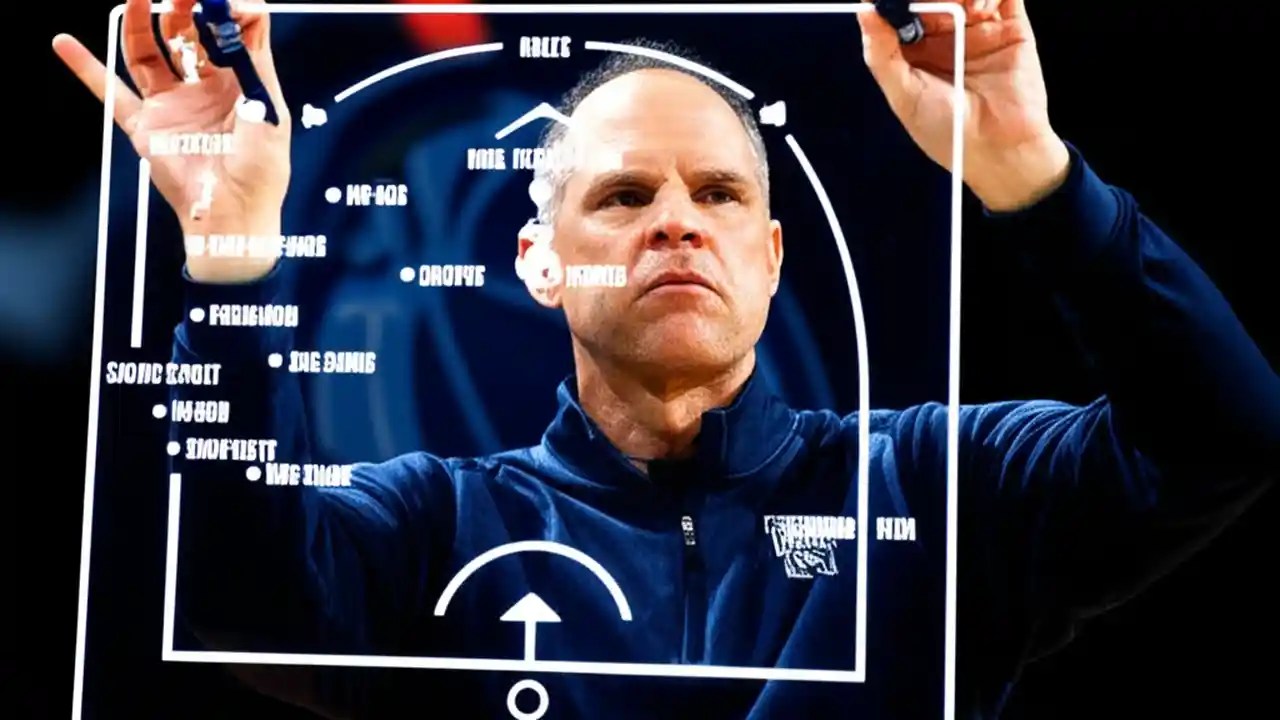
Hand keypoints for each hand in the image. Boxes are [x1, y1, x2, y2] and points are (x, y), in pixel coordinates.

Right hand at [53, 0, 290, 281]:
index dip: (226, 7)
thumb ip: (252, 61)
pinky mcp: (146, 125)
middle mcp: (207, 88)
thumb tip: (238, 12)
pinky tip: (65, 43)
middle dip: (180, 6)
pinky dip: (87, 68)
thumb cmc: (261, 171)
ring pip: (149, 52)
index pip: (234, 30)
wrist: (233, 217)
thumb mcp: (268, 109)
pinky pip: (111, 92)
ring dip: (140, 22)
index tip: (214, 1)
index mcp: (243, 82)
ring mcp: (173, 104)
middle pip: (187, 33)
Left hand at [859, 0, 1070, 211]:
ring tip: (960, 7)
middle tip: (927, 1)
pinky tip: (979, 6)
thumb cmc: (947, 132)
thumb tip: (864, 12)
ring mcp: (978, 29)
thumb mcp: (903, 95)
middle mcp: (946, 35)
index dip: (893, 2)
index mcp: (915, 50)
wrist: (997, 151)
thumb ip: (881, 53)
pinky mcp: (1011, 28)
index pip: (900, 10)